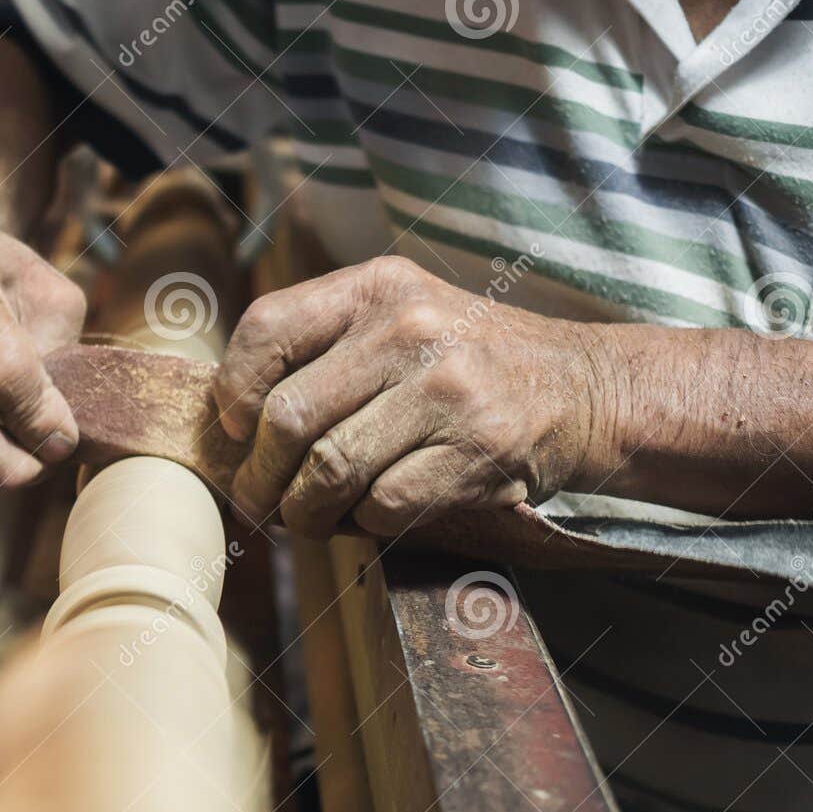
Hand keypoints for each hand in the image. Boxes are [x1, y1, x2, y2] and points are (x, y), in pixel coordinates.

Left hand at [211, 256, 615, 536]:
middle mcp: (410, 328)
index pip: (266, 330)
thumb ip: (322, 347)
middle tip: (257, 501)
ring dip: (302, 512)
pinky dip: (363, 524)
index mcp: (376, 287)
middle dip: (258, 476)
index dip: (233, 392)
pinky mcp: (477, 450)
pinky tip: (370, 514)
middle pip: (288, 418)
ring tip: (303, 518)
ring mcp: (447, 389)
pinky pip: (381, 505)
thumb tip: (229, 423)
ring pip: (328, 471)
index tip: (235, 430)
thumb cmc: (464, 362)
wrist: (583, 388)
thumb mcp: (399, 317)